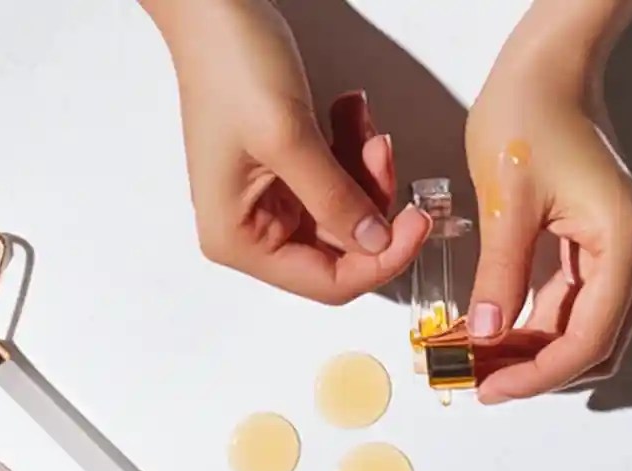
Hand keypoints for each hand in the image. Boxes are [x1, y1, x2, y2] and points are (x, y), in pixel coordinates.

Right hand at [141, 0, 429, 304]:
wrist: (213, 10)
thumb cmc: (228, 65)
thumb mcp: (289, 137)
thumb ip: (335, 199)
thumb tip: (377, 243)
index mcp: (238, 238)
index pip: (328, 282)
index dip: (381, 259)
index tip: (417, 223)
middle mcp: (252, 230)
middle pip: (344, 249)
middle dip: (373, 202)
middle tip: (383, 154)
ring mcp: (271, 202)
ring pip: (349, 212)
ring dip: (366, 169)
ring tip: (363, 124)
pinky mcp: (288, 174)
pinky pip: (340, 181)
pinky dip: (354, 150)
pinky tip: (349, 114)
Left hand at [464, 5, 631, 403]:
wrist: (548, 67)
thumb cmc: (532, 112)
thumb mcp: (507, 197)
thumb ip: (500, 271)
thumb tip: (486, 335)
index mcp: (622, 241)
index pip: (590, 338)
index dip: (539, 374)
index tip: (489, 388)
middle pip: (593, 344)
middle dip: (535, 372)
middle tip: (475, 382)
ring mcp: (618, 251)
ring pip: (582, 329)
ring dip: (533, 353)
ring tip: (474, 362)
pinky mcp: (596, 246)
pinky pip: (571, 304)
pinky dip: (534, 325)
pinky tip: (489, 332)